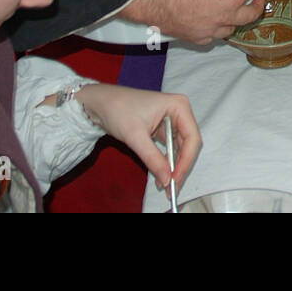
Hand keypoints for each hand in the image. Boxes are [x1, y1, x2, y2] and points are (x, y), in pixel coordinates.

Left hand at [73, 84, 200, 189]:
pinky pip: (170, 148)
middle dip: (180, 166)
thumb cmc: (118, 110)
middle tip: (171, 187)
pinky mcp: (163, 128)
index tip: (174, 179)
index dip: (186, 160)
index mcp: (179, 106)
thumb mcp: (135, 136)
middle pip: (188, 144)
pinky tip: (161, 174)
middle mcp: (179, 112)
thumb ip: (152, 158)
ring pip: (180, 148)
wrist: (100, 103)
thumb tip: (166, 179)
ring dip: (173, 166)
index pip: (191, 137)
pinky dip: (166, 161)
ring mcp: (172, 120)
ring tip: (165, 184)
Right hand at [122, 0, 270, 43]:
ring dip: (237, 18)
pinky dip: (215, 29)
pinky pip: (212, 36)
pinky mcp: (196, 37)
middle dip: (257, 4)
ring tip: (235, 9)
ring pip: (232, 27)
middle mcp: (225, 17)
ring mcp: (210, 30)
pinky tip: (212, 21)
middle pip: (251, 14)